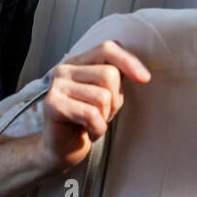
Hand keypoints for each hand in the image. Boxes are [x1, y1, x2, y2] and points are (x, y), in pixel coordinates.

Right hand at [40, 41, 149, 169]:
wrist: (62, 148)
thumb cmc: (87, 120)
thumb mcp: (107, 94)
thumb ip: (117, 78)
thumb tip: (142, 75)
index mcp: (79, 62)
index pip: (107, 49)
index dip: (129, 61)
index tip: (144, 79)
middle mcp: (64, 69)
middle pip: (109, 74)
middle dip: (115, 100)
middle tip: (104, 113)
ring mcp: (56, 86)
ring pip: (102, 96)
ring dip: (105, 117)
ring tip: (93, 123)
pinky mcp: (52, 104)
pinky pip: (90, 114)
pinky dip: (97, 128)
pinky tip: (87, 132)